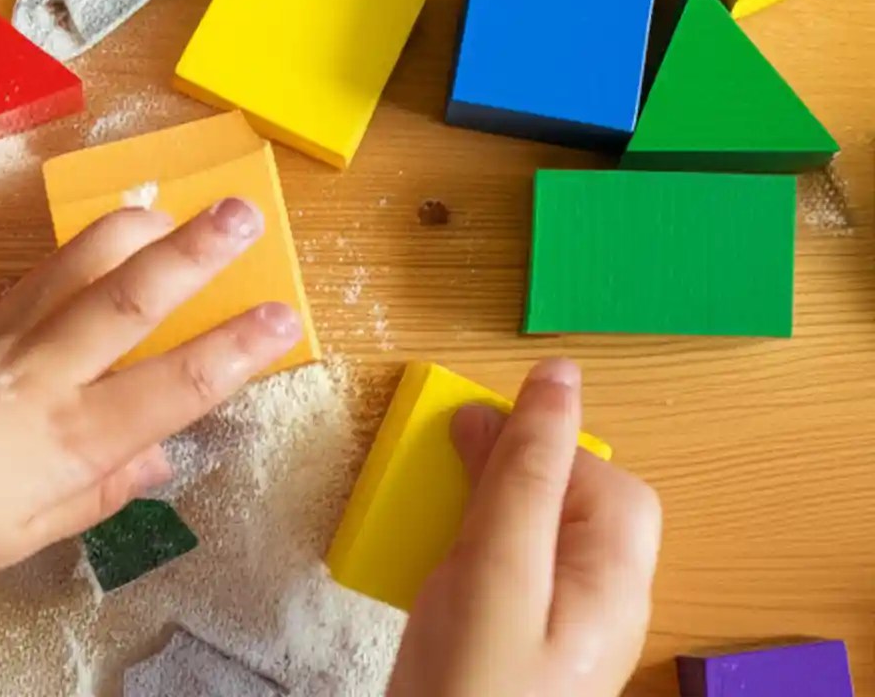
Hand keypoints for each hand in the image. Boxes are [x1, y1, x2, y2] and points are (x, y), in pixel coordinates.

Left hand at [0, 197, 301, 571]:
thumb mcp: (22, 534)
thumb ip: (96, 496)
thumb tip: (156, 465)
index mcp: (72, 437)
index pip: (174, 387)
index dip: (235, 351)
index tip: (283, 317)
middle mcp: (45, 373)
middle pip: (131, 301)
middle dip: (195, 256)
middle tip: (242, 215)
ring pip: (73, 267)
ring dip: (127, 233)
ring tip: (164, 209)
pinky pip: (7, 283)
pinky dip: (41, 272)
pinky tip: (59, 268)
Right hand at [387, 359, 661, 696]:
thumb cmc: (472, 691)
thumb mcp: (499, 571)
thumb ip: (527, 474)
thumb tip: (555, 378)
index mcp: (614, 580)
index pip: (596, 477)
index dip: (539, 439)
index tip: (463, 428)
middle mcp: (596, 603)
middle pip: (568, 501)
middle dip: (506, 472)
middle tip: (444, 470)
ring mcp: (554, 628)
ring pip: (528, 532)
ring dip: (477, 507)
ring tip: (429, 514)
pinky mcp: (510, 643)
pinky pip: (499, 572)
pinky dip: (461, 549)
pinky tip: (428, 564)